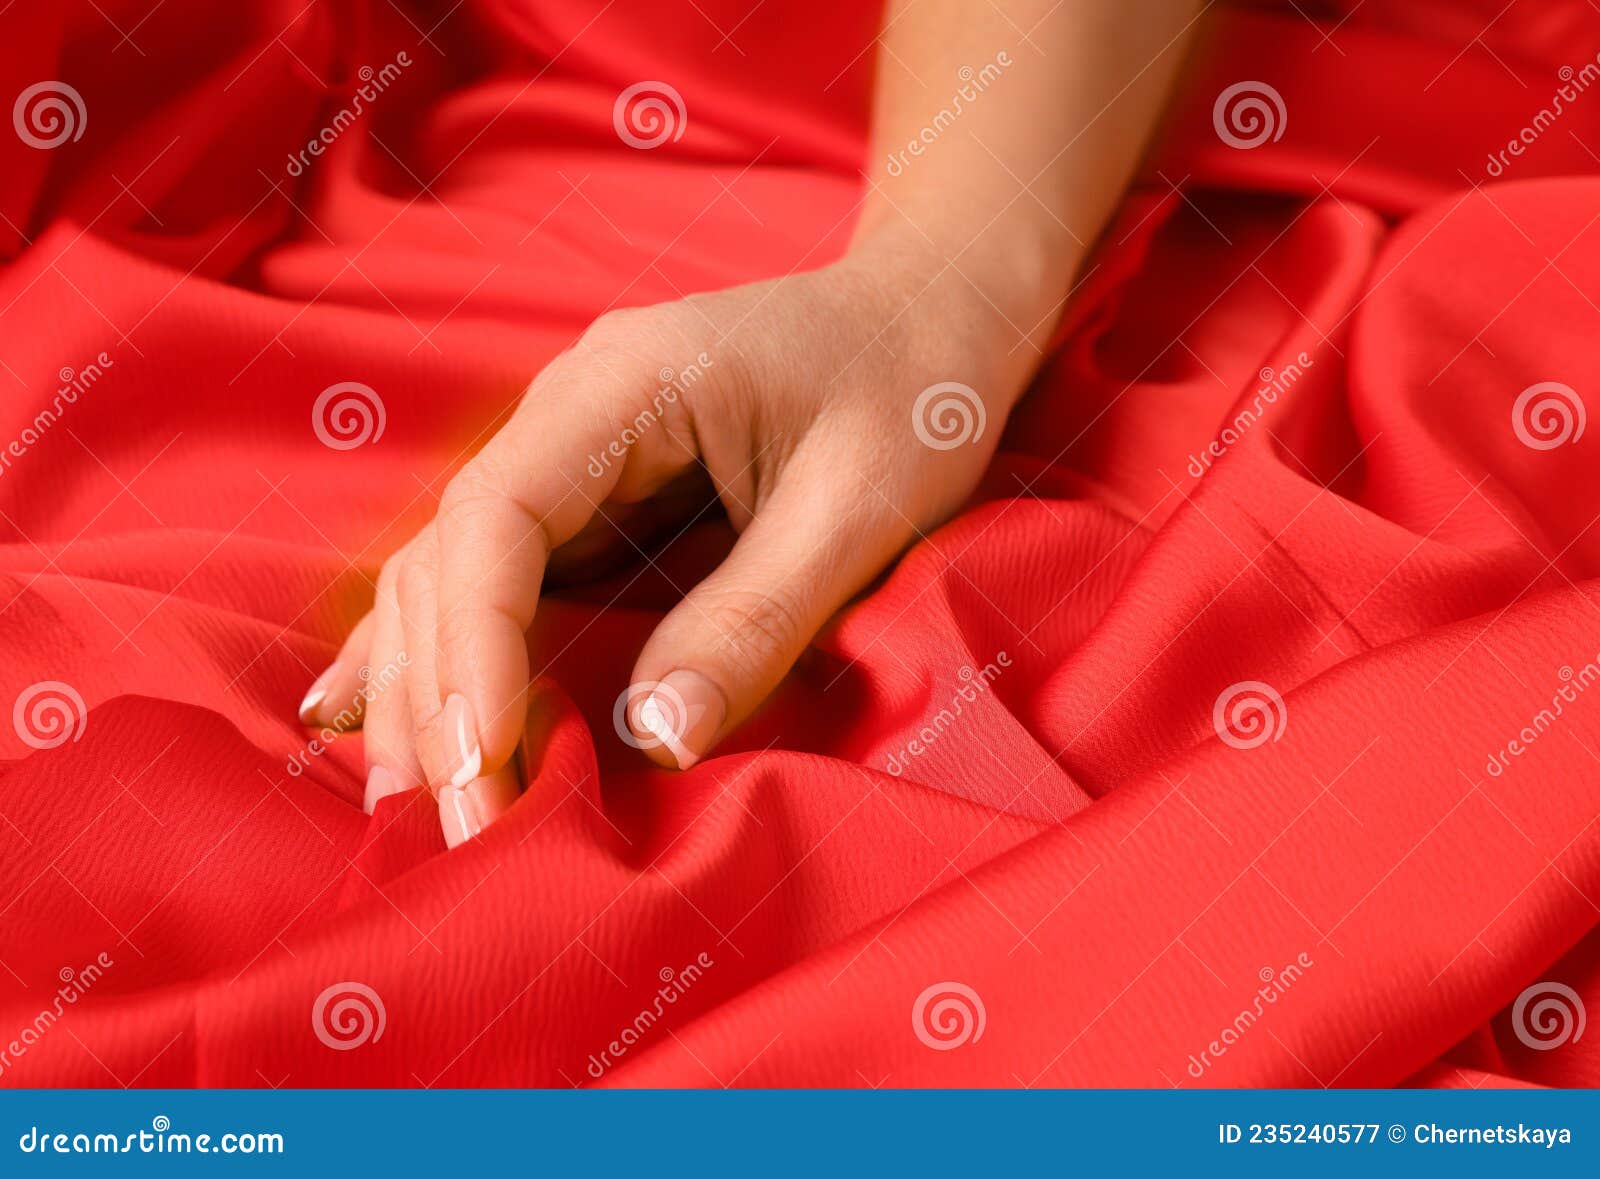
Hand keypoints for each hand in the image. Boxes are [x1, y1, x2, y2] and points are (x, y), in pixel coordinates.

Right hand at [302, 232, 1046, 845]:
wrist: (931, 315)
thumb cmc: (912, 393)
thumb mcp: (859, 505)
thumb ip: (757, 614)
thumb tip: (658, 738)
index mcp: (626, 382)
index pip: (498, 513)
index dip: (474, 643)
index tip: (485, 759)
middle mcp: (570, 414)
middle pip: (451, 553)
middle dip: (442, 692)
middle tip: (461, 829)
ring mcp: (574, 458)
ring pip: (453, 574)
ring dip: (430, 688)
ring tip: (421, 808)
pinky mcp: (596, 503)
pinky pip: (501, 583)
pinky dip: (454, 659)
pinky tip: (392, 725)